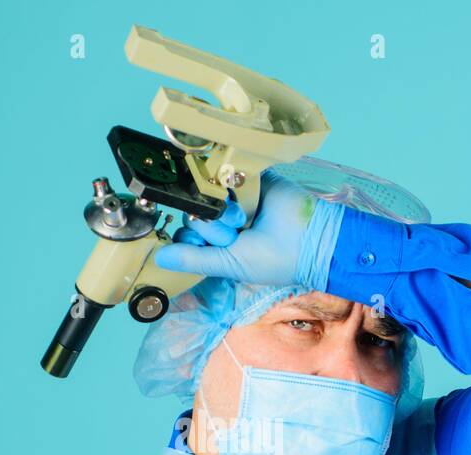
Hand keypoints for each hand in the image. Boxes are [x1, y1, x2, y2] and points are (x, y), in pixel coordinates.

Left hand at [154, 169, 332, 286]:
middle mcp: (223, 221)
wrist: (311, 238)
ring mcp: (234, 198)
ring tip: (246, 219)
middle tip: (238, 234)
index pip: (185, 235)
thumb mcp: (229, 264)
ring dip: (224, 210)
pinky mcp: (247, 178)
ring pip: (206, 195)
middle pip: (194, 214)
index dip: (191, 241)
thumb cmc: (274, 260)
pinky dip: (233, 187)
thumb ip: (193, 259)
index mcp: (217, 244)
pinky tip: (247, 200)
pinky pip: (225, 174)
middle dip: (213, 228)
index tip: (213, 248)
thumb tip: (160, 258)